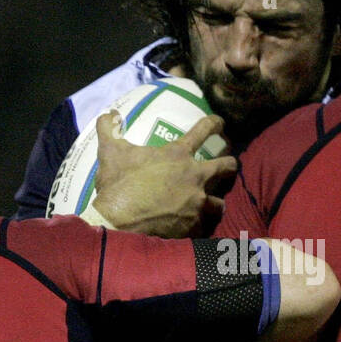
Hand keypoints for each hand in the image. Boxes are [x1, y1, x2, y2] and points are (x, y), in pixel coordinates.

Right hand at [90, 112, 235, 236]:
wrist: (118, 221)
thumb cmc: (118, 184)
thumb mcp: (110, 152)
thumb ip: (109, 128)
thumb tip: (110, 112)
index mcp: (177, 155)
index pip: (203, 130)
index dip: (214, 123)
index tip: (220, 123)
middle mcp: (194, 177)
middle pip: (225, 166)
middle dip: (230, 164)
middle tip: (229, 166)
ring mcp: (196, 203)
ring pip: (220, 202)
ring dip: (217, 202)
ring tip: (213, 205)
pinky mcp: (193, 226)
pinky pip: (203, 226)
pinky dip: (198, 227)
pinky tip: (195, 229)